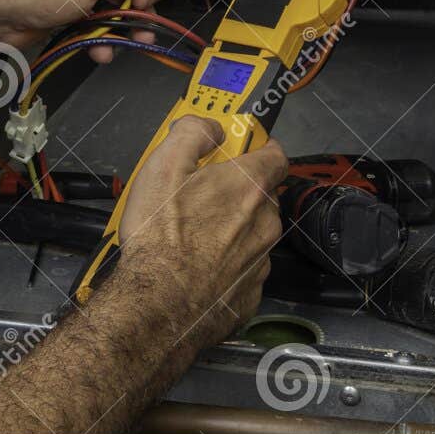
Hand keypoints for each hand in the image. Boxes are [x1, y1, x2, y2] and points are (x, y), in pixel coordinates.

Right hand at [116, 116, 285, 347]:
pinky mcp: (250, 296)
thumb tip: (212, 127)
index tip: (238, 150)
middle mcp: (266, 223)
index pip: (276, 155)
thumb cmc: (161, 236)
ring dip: (232, 231)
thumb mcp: (165, 165)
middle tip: (200, 196)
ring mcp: (261, 263)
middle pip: (261, 197)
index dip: (258, 148)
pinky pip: (243, 271)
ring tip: (191, 239)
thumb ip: (193, 133)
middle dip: (237, 193)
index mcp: (250, 187)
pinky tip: (197, 270)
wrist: (158, 306)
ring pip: (253, 235)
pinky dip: (226, 267)